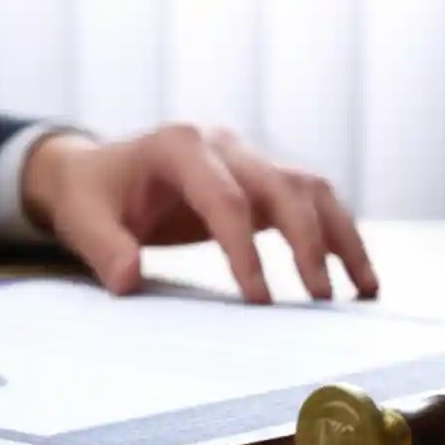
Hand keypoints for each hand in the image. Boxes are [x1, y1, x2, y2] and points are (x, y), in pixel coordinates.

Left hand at [21, 126, 379, 302]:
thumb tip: (128, 280)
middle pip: (284, 186)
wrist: (92, 171)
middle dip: (308, 242)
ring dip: (340, 235)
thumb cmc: (89, 197)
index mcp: (179, 147)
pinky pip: (305, 203)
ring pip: (309, 188)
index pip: (225, 200)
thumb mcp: (81, 221)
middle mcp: (221, 144)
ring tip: (363, 288)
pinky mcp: (258, 180)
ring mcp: (245, 158)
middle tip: (320, 298)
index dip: (246, 250)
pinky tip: (351, 277)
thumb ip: (104, 249)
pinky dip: (331, 236)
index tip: (260, 300)